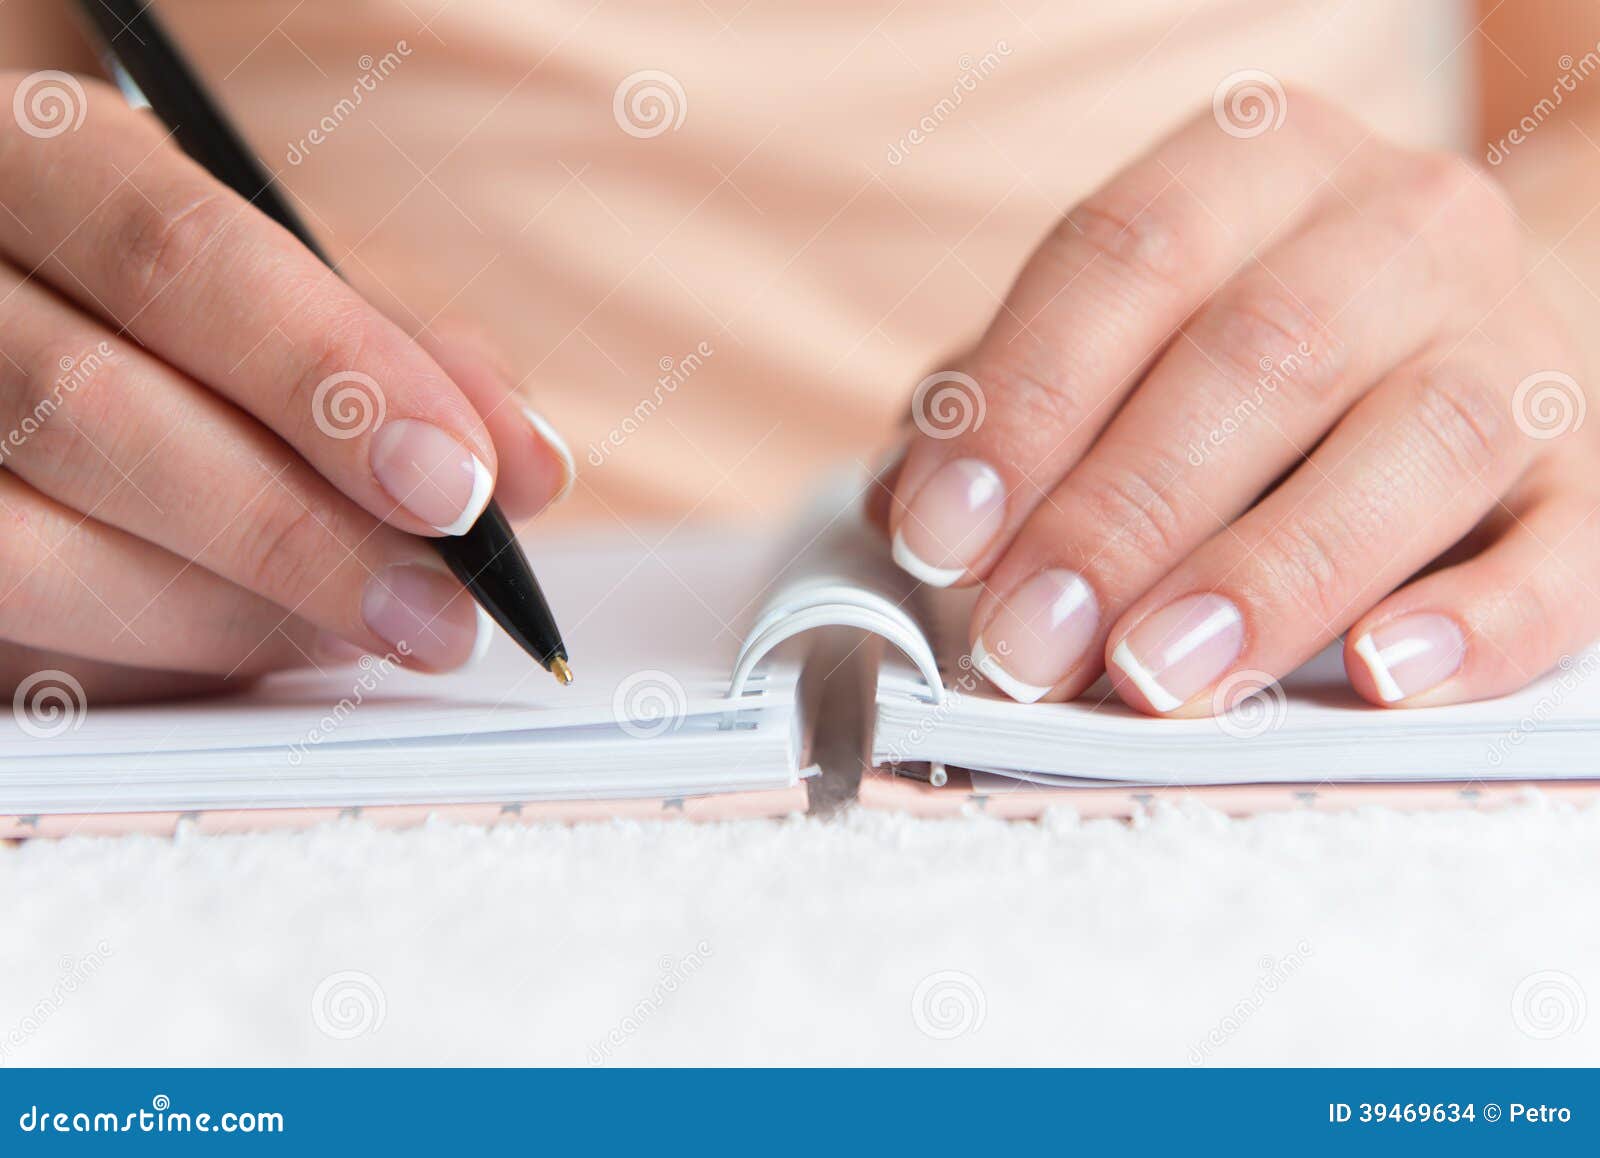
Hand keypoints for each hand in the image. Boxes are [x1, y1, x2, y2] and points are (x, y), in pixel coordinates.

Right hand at [0, 73, 573, 702]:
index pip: (174, 253)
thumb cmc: (177, 305)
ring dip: (225, 615)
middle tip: (438, 614)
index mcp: (44, 157)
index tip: (462, 489)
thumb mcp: (284, 284)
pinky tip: (258, 646)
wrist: (20, 306)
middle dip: (294, 533)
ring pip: (27, 545)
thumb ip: (404, 355)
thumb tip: (529, 469)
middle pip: (87, 405)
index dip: (330, 379)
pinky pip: (8, 622)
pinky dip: (149, 655)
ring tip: (365, 635)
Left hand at [881, 86, 1599, 714]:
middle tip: (1028, 641)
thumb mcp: (1118, 333)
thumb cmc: (1237, 346)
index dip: (1025, 399)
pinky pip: (1564, 550)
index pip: (1130, 254)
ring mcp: (1515, 344)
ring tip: (1159, 674)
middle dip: (1124, 512)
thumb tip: (912, 506)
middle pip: (1265, 352)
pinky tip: (1379, 676)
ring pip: (1416, 441)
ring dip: (1271, 574)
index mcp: (1260, 165)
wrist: (1445, 335)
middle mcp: (1402, 225)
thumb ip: (1013, 400)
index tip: (943, 534)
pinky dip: (1476, 622)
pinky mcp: (1587, 474)